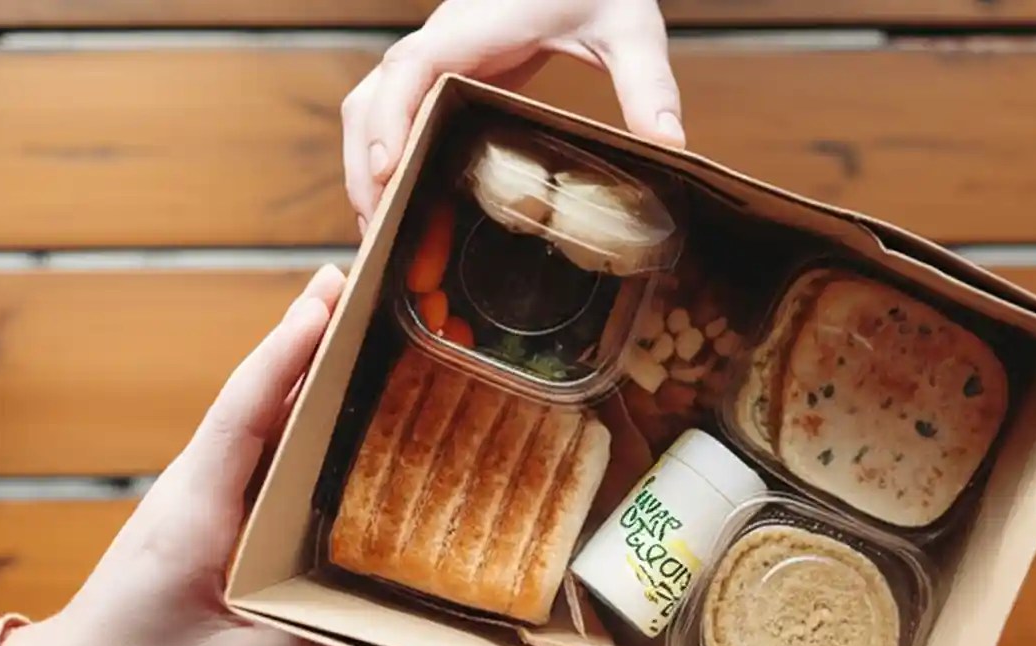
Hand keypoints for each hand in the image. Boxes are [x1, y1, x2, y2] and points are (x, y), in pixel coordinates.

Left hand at [0, 265, 349, 645]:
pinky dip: (293, 400)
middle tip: (347, 282)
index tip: (318, 308)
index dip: (280, 359)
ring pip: (256, 410)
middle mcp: (198, 482)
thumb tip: (383, 623)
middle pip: (252, 395)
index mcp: (195, 512)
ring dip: (298, 360)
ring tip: (348, 315)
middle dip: (298, 335)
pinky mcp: (213, 497)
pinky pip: (260, 438)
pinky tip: (331, 389)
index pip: (240, 418)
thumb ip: (303, 642)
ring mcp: (204, 485)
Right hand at [343, 0, 682, 232]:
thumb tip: (672, 144)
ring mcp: (436, 54)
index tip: (387, 168)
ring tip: (377, 226)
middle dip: (363, 161)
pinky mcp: (443, 69)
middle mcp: (441, 40)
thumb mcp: (630, 29)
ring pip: (371, 103)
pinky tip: (401, 195)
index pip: (412, 68)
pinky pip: (395, 109)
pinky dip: (384, 151)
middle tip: (377, 229)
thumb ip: (647, 84)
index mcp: (475, 28)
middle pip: (372, 97)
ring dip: (364, 160)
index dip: (391, 117)